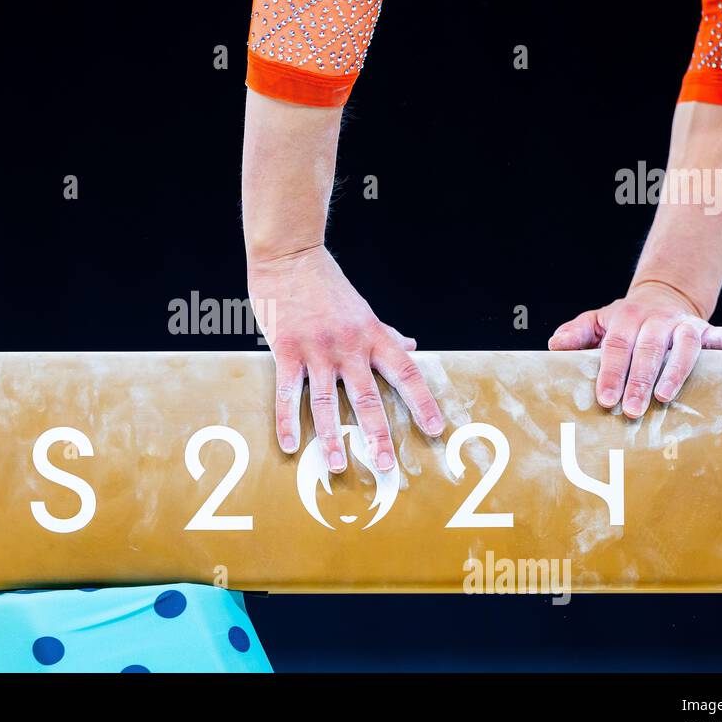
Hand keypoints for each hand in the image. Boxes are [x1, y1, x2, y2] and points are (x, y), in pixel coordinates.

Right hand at [248, 244, 444, 472]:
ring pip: (328, 402)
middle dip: (378, 434)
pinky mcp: (287, 351)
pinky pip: (289, 393)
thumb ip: (386, 333)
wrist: (291, 256)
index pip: (406, 373)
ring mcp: (317, 350)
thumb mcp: (363, 308)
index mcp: (372, 336)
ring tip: (337, 465)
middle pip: (368, 397)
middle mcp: (350, 346)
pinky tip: (290, 445)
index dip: (421, 402)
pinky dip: (288, 421)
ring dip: (332, 437)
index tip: (434, 428)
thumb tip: (412, 346)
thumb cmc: (326, 283)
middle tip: (386, 466)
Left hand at [548, 282, 721, 417]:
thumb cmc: (625, 321)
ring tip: (666, 396)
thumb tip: (555, 346)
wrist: (662, 296)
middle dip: (640, 379)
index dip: (610, 372)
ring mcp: (685, 324)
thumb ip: (576, 333)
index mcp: (626, 319)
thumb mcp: (597, 321)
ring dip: (677, 370)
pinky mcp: (710, 329)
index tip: (605, 399)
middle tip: (633, 409)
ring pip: (685, 344)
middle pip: (649, 349)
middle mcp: (657, 320)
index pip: (616, 346)